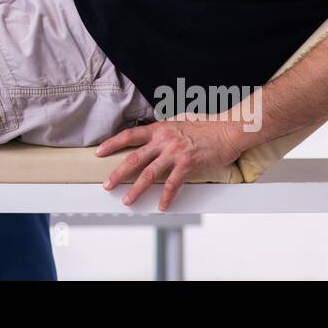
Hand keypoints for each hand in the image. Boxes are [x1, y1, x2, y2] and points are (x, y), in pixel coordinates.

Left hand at [96, 116, 245, 211]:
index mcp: (159, 129)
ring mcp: (175, 152)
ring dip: (136, 189)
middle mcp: (163, 140)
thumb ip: (163, 131)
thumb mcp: (178, 122)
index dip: (112, 144)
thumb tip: (151, 138)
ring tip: (127, 200)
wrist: (227, 129)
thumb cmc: (206, 126)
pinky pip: (173, 184)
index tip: (99, 151)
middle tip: (107, 184)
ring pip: (149, 174)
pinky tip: (161, 205)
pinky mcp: (188, 164)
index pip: (129, 135)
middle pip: (134, 158)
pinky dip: (166, 197)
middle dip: (118, 173)